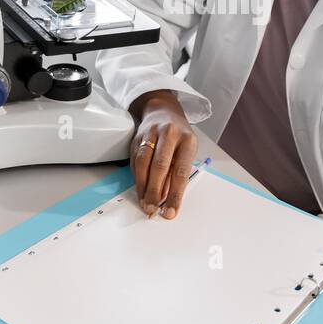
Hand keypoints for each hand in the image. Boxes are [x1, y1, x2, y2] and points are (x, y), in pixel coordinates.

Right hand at [129, 90, 198, 218]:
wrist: (163, 111)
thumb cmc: (179, 136)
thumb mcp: (186, 151)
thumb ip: (178, 173)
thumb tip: (168, 199)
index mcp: (187, 140)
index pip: (181, 171)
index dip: (175, 194)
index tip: (170, 211)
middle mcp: (169, 134)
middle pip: (160, 166)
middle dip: (155, 191)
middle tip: (152, 208)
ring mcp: (151, 133)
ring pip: (143, 163)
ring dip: (142, 186)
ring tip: (144, 202)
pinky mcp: (137, 137)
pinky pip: (135, 160)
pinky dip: (136, 177)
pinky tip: (139, 189)